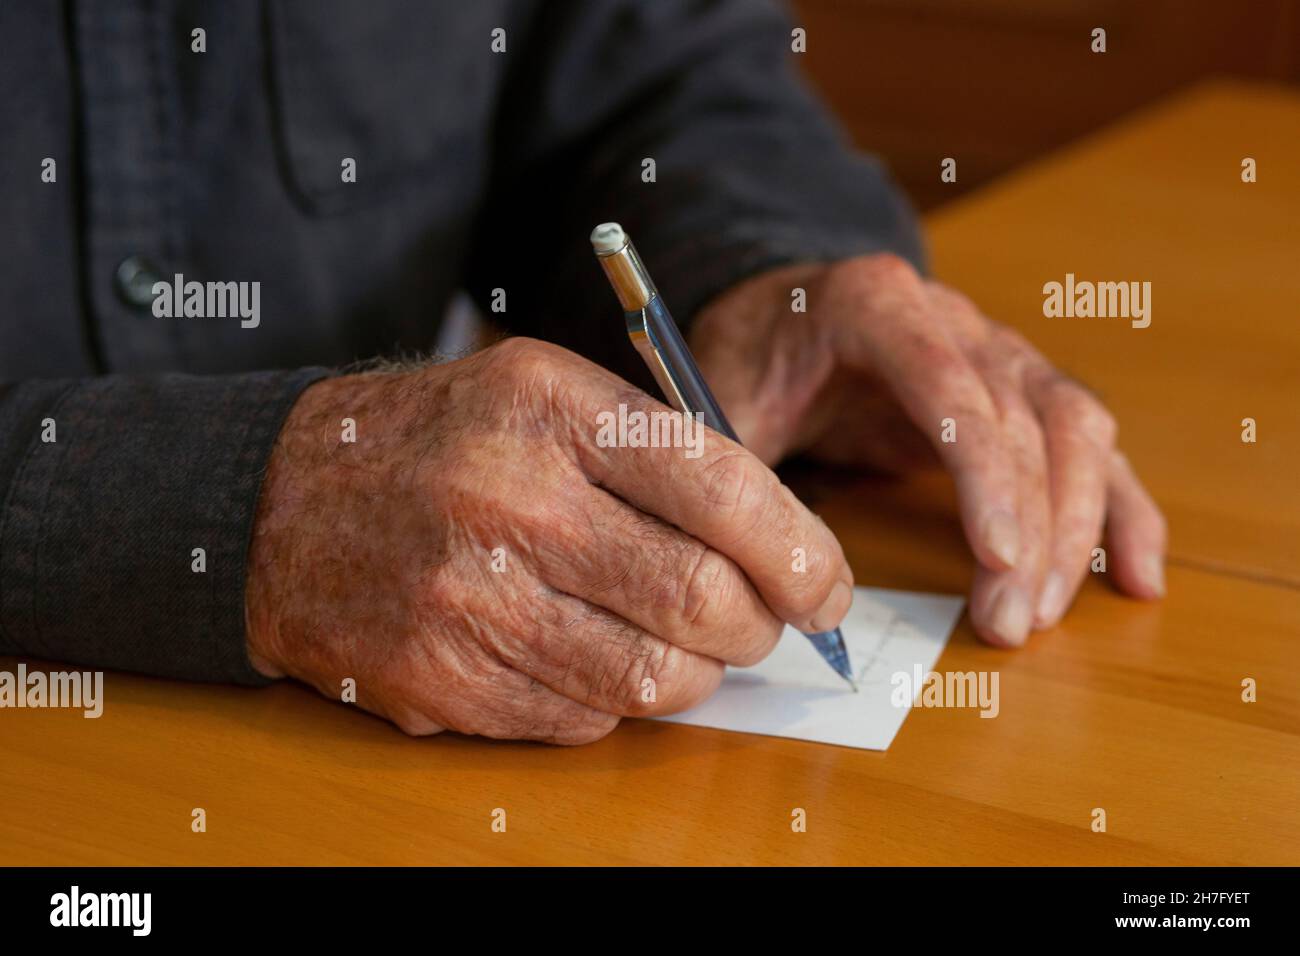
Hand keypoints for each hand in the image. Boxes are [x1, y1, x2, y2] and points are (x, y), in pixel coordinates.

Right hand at [245, 338, 852, 741]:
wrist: (284, 501)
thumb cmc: (441, 441)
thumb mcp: (542, 392)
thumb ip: (658, 449)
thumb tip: (779, 543)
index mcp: (551, 407)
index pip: (723, 486)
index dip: (801, 552)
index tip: (827, 588)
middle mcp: (511, 498)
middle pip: (700, 598)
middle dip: (758, 628)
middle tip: (761, 626)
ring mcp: (471, 597)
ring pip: (649, 678)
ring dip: (693, 676)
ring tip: (684, 649)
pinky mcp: (442, 677)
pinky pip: (581, 720)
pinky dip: (613, 701)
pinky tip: (592, 658)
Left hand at [689, 253, 1165, 646]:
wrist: (779, 313)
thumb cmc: (749, 358)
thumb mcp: (719, 398)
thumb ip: (733, 464)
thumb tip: (771, 566)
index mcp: (875, 303)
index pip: (951, 385)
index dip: (984, 472)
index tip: (998, 558)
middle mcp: (953, 319)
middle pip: (1026, 418)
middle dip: (1030, 526)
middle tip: (1009, 624)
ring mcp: (997, 353)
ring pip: (1073, 431)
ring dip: (1074, 529)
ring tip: (1041, 617)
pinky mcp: (1020, 397)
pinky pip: (1088, 449)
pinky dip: (1118, 511)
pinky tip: (1136, 577)